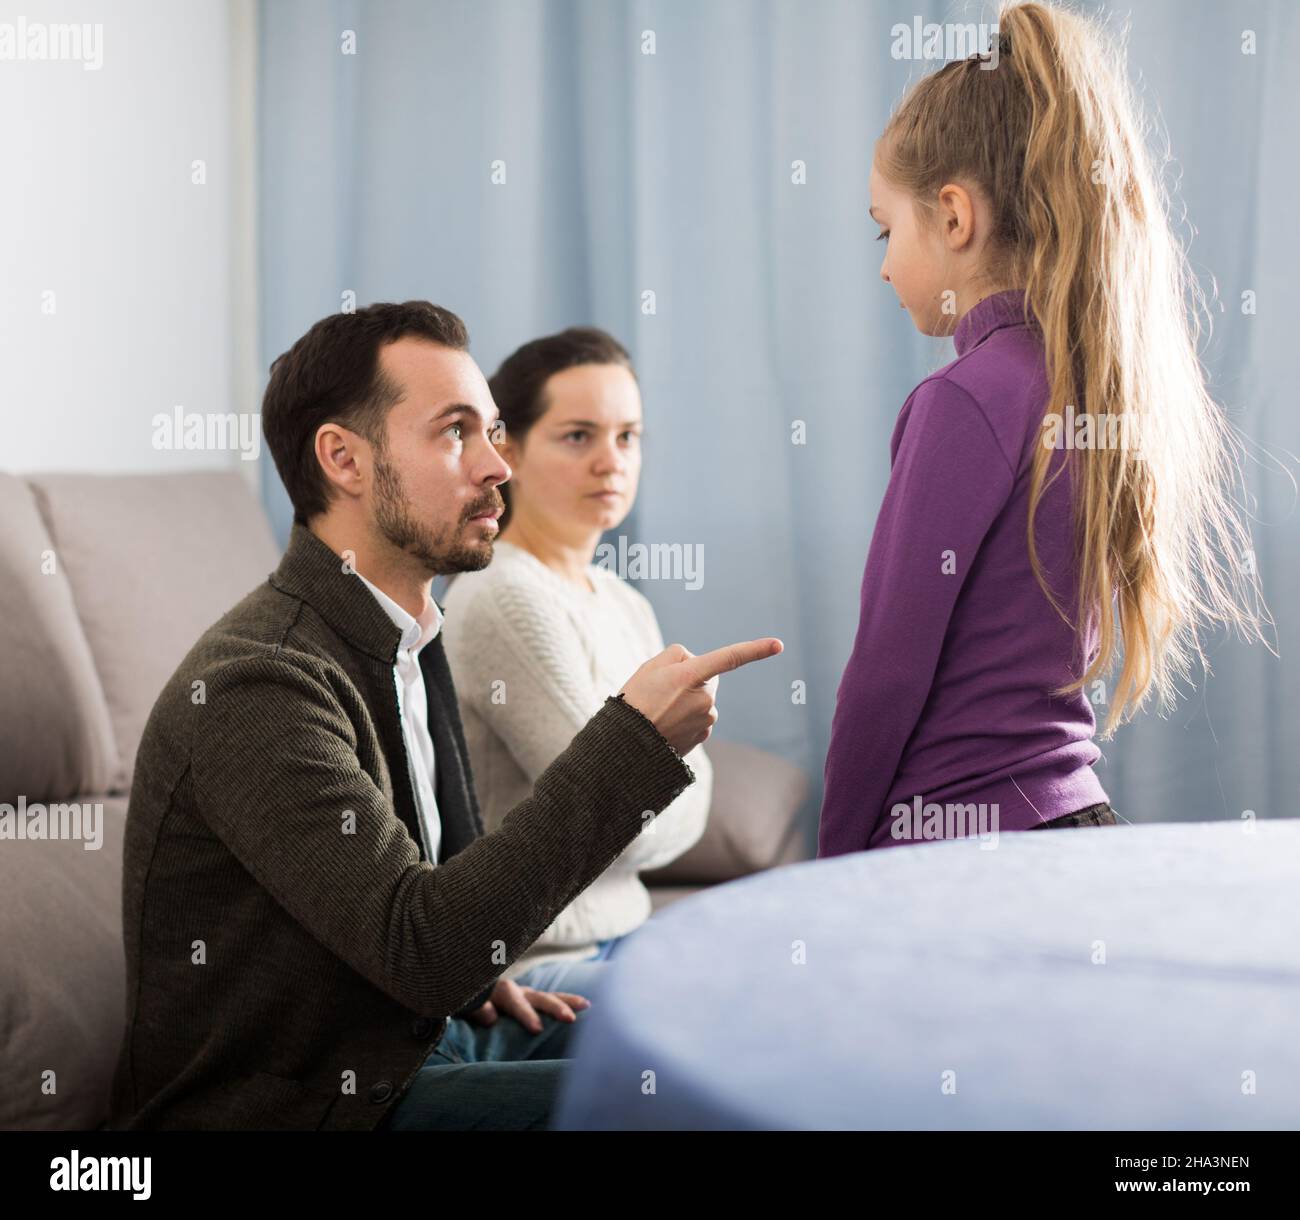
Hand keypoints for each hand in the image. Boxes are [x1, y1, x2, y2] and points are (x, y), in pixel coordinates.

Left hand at [465, 977, 590, 1033]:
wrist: (469, 988)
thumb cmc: (469, 1001)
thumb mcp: (467, 1005)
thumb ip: (478, 1009)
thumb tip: (491, 1018)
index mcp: (501, 992)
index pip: (516, 1004)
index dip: (527, 1015)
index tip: (538, 1029)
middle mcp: (517, 991)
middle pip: (539, 998)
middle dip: (554, 1008)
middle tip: (570, 1019)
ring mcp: (526, 994)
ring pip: (550, 996)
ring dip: (568, 1001)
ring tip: (587, 1006)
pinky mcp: (532, 1000)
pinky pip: (551, 999)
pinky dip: (567, 1001)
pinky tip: (584, 1005)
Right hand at [619, 637, 782, 754]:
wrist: (627, 746)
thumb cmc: (636, 700)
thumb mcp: (650, 667)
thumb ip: (679, 655)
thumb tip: (697, 662)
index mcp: (692, 676)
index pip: (730, 658)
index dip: (755, 650)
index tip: (778, 644)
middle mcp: (705, 698)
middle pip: (709, 678)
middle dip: (694, 678)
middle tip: (663, 689)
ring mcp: (706, 719)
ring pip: (703, 698)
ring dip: (688, 699)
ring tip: (660, 709)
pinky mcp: (703, 734)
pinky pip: (700, 717)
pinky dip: (687, 716)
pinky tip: (668, 723)